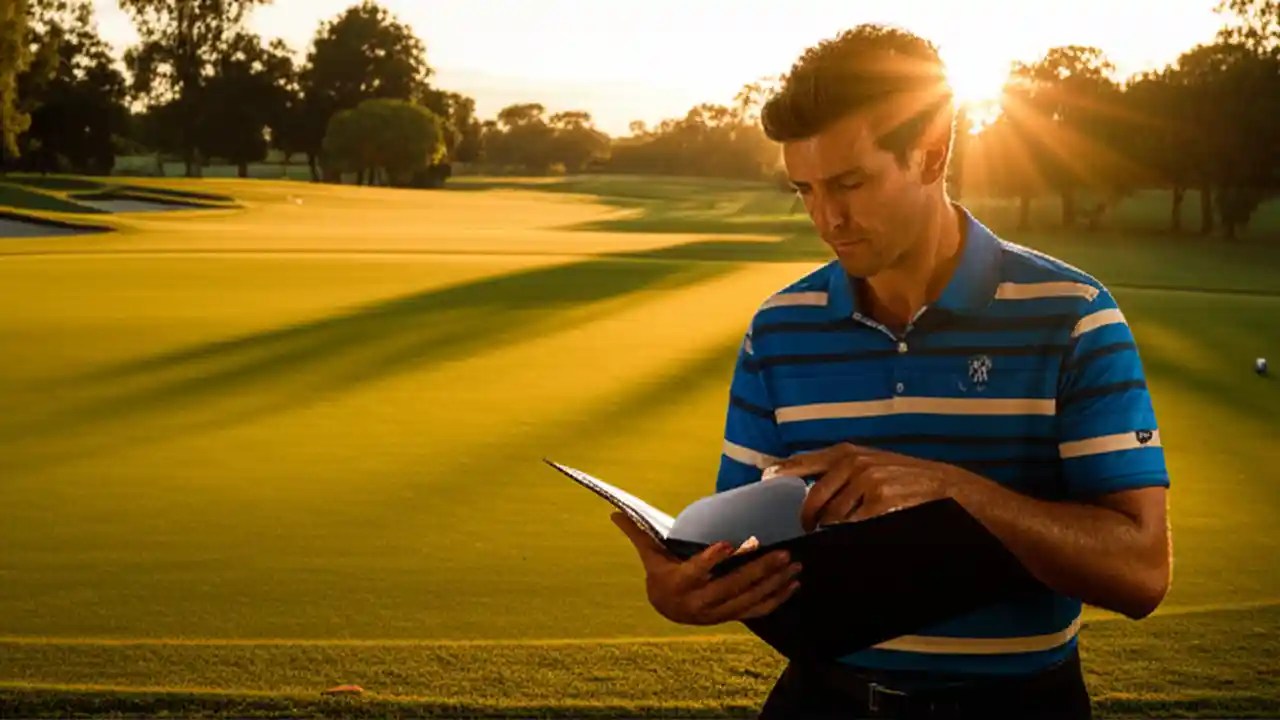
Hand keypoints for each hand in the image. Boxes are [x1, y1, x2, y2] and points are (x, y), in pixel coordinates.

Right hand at [611, 513, 801, 625]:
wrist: (668, 609)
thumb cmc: (661, 574)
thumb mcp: (650, 555)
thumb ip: (638, 533)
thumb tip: (614, 512)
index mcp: (679, 583)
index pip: (696, 571)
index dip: (711, 559)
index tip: (729, 544)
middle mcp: (699, 602)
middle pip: (732, 586)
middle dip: (759, 570)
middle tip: (781, 553)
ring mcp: (718, 612)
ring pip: (749, 599)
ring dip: (774, 583)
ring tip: (793, 565)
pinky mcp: (732, 615)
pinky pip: (757, 610)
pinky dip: (777, 598)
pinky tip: (794, 584)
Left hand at [765, 443, 977, 531]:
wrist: (948, 486)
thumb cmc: (907, 477)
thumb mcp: (873, 462)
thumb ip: (842, 471)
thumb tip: (806, 488)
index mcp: (849, 453)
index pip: (805, 463)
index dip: (784, 472)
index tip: (765, 478)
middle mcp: (854, 464)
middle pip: (814, 500)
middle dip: (809, 518)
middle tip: (808, 529)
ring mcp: (867, 483)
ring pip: (832, 518)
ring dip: (832, 529)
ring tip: (842, 531)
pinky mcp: (880, 503)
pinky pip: (852, 527)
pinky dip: (850, 534)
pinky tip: (858, 534)